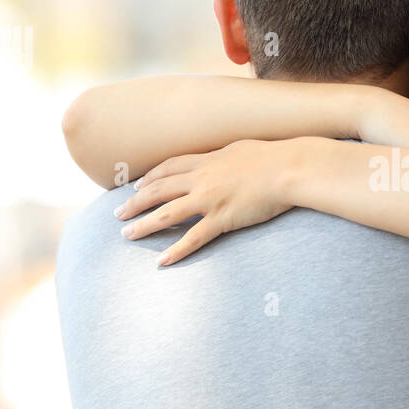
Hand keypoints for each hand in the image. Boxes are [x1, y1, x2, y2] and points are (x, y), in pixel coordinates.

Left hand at [112, 139, 297, 265]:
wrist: (290, 167)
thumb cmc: (274, 156)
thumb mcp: (242, 148)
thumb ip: (226, 156)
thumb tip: (225, 158)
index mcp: (207, 160)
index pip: (168, 168)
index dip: (149, 178)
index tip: (135, 186)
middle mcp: (201, 179)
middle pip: (158, 190)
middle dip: (135, 202)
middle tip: (118, 214)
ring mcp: (210, 199)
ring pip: (167, 213)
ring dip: (144, 225)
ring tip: (127, 235)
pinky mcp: (223, 218)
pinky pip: (194, 238)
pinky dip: (176, 250)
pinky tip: (162, 260)